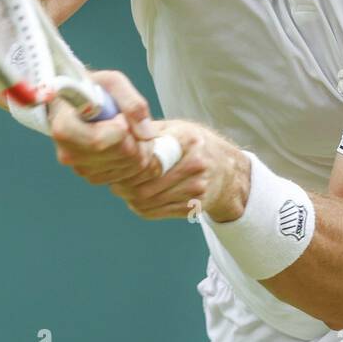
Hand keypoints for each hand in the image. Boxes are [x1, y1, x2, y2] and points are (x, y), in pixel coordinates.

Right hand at [49, 70, 167, 185]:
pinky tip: (126, 143)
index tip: (120, 115)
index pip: (99, 141)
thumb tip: (146, 134)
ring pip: (128, 167)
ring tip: (129, 131)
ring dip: (139, 149)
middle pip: (121, 154)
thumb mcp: (112, 82)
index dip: (121, 129)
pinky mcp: (93, 176)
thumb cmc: (91, 89)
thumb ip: (132, 102)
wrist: (76, 103)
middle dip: (137, 138)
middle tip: (133, 122)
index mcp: (64, 127)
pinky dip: (134, 160)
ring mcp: (80, 168)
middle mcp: (68, 153)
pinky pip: (126, 175)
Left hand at [109, 120, 250, 222]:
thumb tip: (119, 133)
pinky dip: (140, 207)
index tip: (116, 165)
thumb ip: (150, 131)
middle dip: (123, 185)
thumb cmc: (196, 145)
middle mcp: (195, 165)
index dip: (127, 166)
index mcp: (188, 140)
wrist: (228, 170)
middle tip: (114, 180)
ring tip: (123, 188)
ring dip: (129, 197)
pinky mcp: (193, 207)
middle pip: (145, 185)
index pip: (148, 160)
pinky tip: (136, 198)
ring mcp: (197, 189)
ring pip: (148, 202)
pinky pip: (156, 212)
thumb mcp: (178, 129)